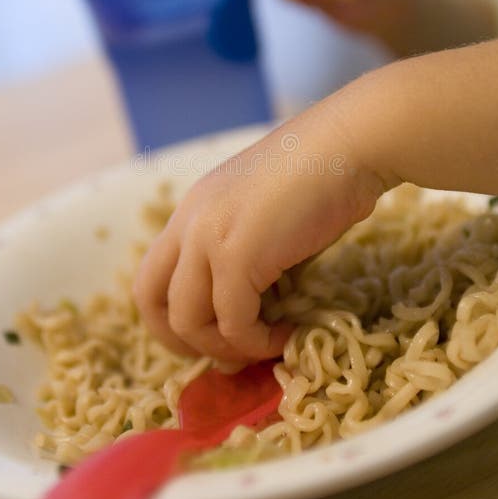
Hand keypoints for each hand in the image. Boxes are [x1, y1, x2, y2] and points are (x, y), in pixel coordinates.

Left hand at [134, 106, 385, 362]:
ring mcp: (207, 238)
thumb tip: (257, 312)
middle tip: (224, 353)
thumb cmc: (322, 175)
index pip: (152, 275)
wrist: (348, 145)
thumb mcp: (268, 216)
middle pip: (149, 300)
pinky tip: (286, 334)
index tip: (213, 334)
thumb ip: (251, 255)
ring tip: (265, 343)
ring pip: (188, 320)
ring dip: (226, 346)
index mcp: (192, 211)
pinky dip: (259, 341)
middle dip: (179, 340)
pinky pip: (235, 322)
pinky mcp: (236, 255)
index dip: (172, 316)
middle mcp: (188, 223)